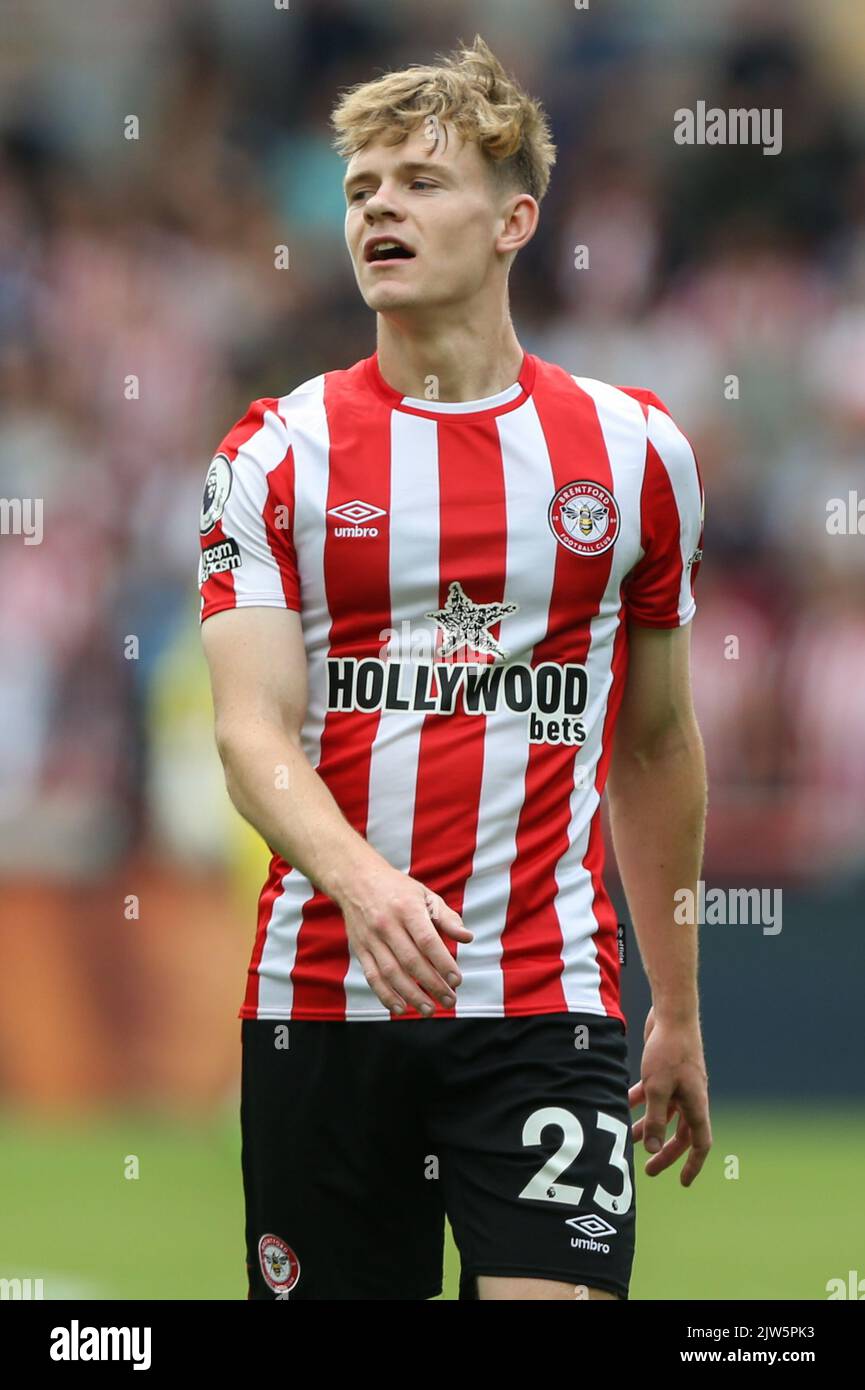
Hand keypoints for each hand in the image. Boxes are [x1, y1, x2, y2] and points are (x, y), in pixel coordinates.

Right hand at [339, 865, 472, 1015]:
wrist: (356, 880)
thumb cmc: (398, 889)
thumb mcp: (425, 895)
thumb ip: (447, 918)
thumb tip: (467, 938)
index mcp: (407, 908)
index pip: (427, 941)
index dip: (442, 963)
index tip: (457, 981)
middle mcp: (387, 924)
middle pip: (411, 960)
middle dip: (432, 984)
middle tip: (450, 1001)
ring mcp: (371, 938)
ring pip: (391, 972)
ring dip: (411, 995)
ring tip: (429, 1010)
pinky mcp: (360, 949)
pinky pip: (372, 976)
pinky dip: (385, 995)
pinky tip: (400, 1009)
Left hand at [628, 1005, 711, 1185]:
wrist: (672, 1013)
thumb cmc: (668, 1050)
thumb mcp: (658, 1089)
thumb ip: (655, 1120)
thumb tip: (652, 1150)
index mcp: (696, 1104)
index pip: (700, 1143)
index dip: (692, 1165)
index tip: (682, 1182)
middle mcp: (691, 1097)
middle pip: (681, 1134)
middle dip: (665, 1152)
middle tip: (648, 1170)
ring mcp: (679, 1084)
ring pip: (665, 1114)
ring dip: (649, 1127)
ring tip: (628, 1139)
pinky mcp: (665, 1072)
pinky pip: (654, 1094)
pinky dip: (640, 1101)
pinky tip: (621, 1104)